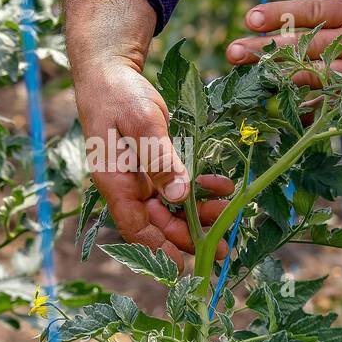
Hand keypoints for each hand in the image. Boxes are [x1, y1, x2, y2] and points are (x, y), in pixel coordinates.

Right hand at [63, 0, 233, 269]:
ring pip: (172, 209)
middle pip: (159, 226)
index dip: (165, 253)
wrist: (111, 72)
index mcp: (116, 185)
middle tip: (223, 250)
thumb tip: (179, 197)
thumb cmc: (120, 95)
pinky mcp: (154, 166)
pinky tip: (223, 186)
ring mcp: (140, 179)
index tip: (192, 269)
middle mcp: (128, 188)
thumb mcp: (142, 124)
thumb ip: (160, 160)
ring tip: (230, 215)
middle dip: (190, 238)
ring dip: (200, 215)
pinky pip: (178, 188)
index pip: (140, 231)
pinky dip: (200, 190)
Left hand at [226, 0, 341, 110]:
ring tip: (246, 81)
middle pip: (303, 46)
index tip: (249, 17)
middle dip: (265, 51)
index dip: (279, 15)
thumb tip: (310, 22)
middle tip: (232, 53)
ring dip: (275, 80)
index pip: (313, 11)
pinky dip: (305, 109)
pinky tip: (278, 111)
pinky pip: (332, 106)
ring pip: (312, 78)